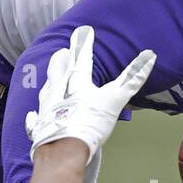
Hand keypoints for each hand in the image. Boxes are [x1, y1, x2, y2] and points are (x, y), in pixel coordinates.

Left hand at [26, 25, 155, 162]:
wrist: (64, 151)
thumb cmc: (90, 123)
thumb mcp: (115, 99)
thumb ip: (131, 78)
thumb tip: (149, 56)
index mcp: (75, 81)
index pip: (81, 57)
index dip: (84, 43)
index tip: (85, 31)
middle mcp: (57, 90)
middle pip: (57, 69)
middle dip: (61, 58)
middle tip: (62, 52)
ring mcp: (45, 108)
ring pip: (46, 89)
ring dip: (50, 82)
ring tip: (51, 79)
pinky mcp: (39, 127)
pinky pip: (34, 119)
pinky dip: (34, 116)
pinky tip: (33, 115)